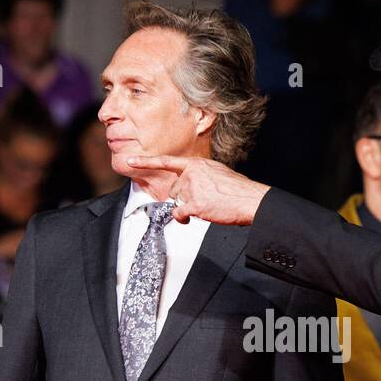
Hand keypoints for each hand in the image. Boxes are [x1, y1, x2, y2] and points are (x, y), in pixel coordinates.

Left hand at [123, 154, 268, 224]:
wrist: (250, 199)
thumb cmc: (238, 189)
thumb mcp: (219, 173)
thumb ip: (201, 176)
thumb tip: (194, 186)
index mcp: (197, 164)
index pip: (167, 161)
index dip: (146, 162)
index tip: (131, 161)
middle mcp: (191, 174)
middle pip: (173, 189)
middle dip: (181, 198)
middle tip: (199, 202)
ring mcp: (191, 189)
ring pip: (176, 202)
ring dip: (185, 209)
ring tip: (204, 209)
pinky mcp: (194, 204)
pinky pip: (178, 214)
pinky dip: (183, 219)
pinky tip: (191, 218)